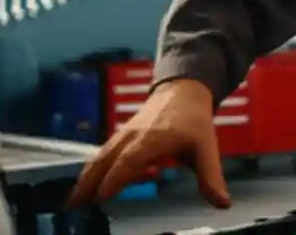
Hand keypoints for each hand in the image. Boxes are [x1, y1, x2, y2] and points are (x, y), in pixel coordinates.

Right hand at [67, 78, 230, 208]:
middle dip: (89, 181)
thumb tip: (221, 203)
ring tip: (74, 200)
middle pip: (106, 159)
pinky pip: (102, 152)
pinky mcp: (121, 135)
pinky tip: (85, 184)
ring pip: (100, 155)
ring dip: (86, 177)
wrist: (183, 91)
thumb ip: (211, 176)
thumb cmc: (194, 121)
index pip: (129, 160)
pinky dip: (91, 168)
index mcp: (153, 139)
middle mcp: (133, 136)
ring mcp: (124, 134)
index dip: (115, 178)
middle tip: (74, 204)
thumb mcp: (207, 148)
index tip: (102, 196)